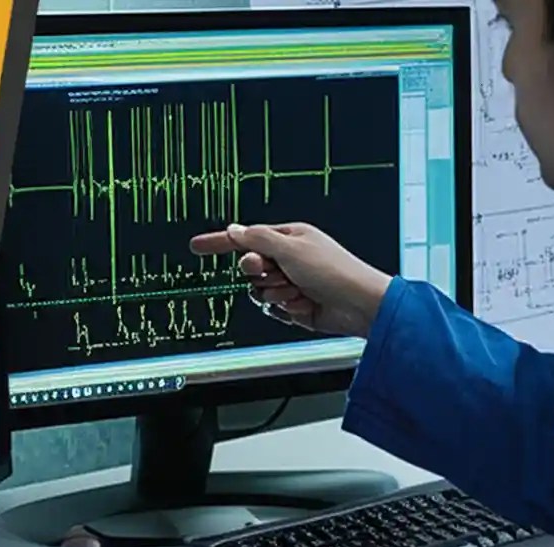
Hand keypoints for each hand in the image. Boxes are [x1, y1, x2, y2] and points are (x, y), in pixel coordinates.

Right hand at [189, 222, 393, 336]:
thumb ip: (257, 239)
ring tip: (299, 292)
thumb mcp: (290, 248)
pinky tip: (304, 305)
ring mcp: (291, 283)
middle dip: (261, 274)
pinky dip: (285, 309)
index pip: (245, 238)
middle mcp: (288, 259)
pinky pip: (272, 308)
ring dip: (276, 294)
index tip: (196, 245)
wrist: (357, 305)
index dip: (220, 242)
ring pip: (259, 291)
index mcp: (288, 238)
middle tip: (277, 272)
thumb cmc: (333, 271)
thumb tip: (234, 230)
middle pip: (250, 268)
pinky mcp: (294, 305)